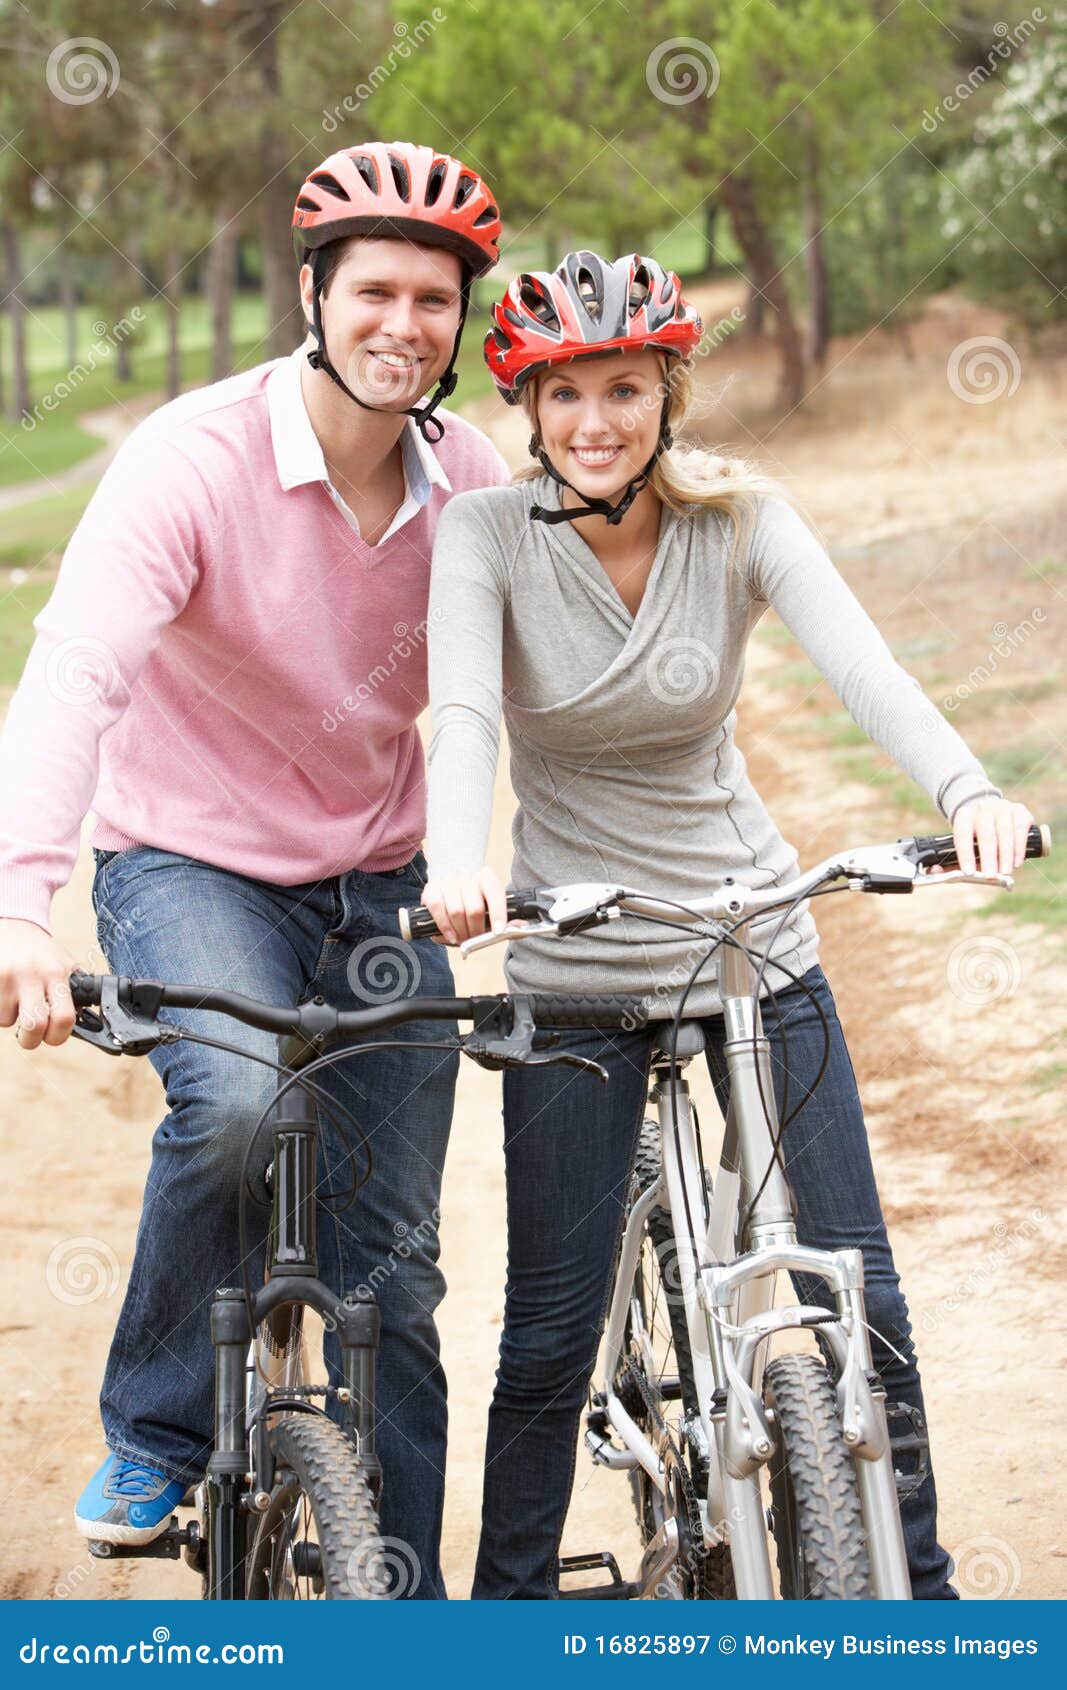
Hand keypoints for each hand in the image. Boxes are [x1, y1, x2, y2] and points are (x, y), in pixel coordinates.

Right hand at [0, 917, 77, 1048]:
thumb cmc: (42, 953)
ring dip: (10, 1018)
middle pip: (34, 1025)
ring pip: (7, 1021)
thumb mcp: (64, 965)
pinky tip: (5, 994)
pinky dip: (0, 1008)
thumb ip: (73, 991)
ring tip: (15, 1002)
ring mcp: (8, 977)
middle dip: (31, 1040)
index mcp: (57, 974)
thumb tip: (84, 1021)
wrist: (15, 925)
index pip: (64, 1017)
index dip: (59, 1036)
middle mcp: (33, 975)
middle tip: (30, 1036)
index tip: (53, 1036)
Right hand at [421, 866, 508, 945]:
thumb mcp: (491, 911)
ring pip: (456, 911)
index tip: (499, 931)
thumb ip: (507, 920)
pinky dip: (445, 927)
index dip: (498, 914)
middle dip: (476, 931)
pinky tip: (451, 936)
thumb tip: (521, 926)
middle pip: (475, 908)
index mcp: (486, 878)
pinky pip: (437, 908)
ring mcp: (448, 881)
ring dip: (460, 932)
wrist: (449, 892)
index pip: (495, 893)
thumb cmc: (473, 905)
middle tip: (475, 939)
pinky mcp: (431, 889)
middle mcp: (467, 876)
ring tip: (462, 939)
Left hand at [942, 796, 1034, 877]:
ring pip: (1005, 831)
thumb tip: (933, 871)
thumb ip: (951, 861)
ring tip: (1005, 871)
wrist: (994, 815)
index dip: (965, 854)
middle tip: (990, 875)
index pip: (962, 834)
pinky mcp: (1019, 810)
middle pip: (986, 833)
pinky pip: (1020, 829)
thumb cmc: (977, 837)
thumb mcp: (964, 846)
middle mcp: (983, 808)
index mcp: (964, 816)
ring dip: (1005, 854)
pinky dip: (1018, 847)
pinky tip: (1017, 861)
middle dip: (988, 857)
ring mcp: (1002, 807)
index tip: (969, 872)